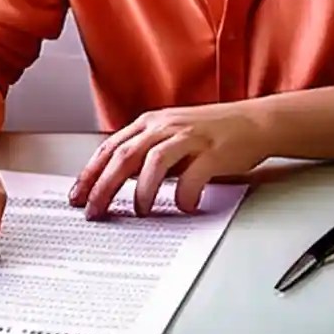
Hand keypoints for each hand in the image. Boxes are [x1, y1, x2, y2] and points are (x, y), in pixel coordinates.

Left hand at [69, 102, 270, 219]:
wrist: (255, 122)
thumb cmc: (212, 132)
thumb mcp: (171, 136)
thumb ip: (145, 153)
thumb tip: (115, 180)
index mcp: (151, 123)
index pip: (110, 148)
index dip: (90, 173)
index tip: (78, 196)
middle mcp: (166, 126)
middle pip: (124, 156)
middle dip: (104, 187)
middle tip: (95, 211)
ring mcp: (189, 137)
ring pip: (152, 163)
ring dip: (141, 191)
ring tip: (140, 210)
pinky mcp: (213, 151)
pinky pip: (191, 175)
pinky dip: (183, 194)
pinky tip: (183, 205)